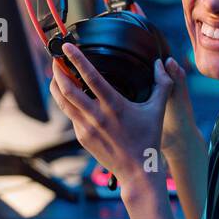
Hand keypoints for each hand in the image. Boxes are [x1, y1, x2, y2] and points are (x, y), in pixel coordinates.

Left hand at [49, 43, 176, 218]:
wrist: (138, 171)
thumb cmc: (149, 139)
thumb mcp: (158, 110)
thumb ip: (162, 85)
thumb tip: (162, 64)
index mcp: (115, 105)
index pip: (91, 77)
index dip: (77, 60)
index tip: (67, 47)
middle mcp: (97, 116)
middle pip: (68, 89)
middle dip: (58, 71)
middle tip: (56, 59)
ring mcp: (87, 127)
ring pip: (63, 102)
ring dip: (56, 86)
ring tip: (56, 74)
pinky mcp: (82, 137)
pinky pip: (70, 115)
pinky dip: (66, 103)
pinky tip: (68, 96)